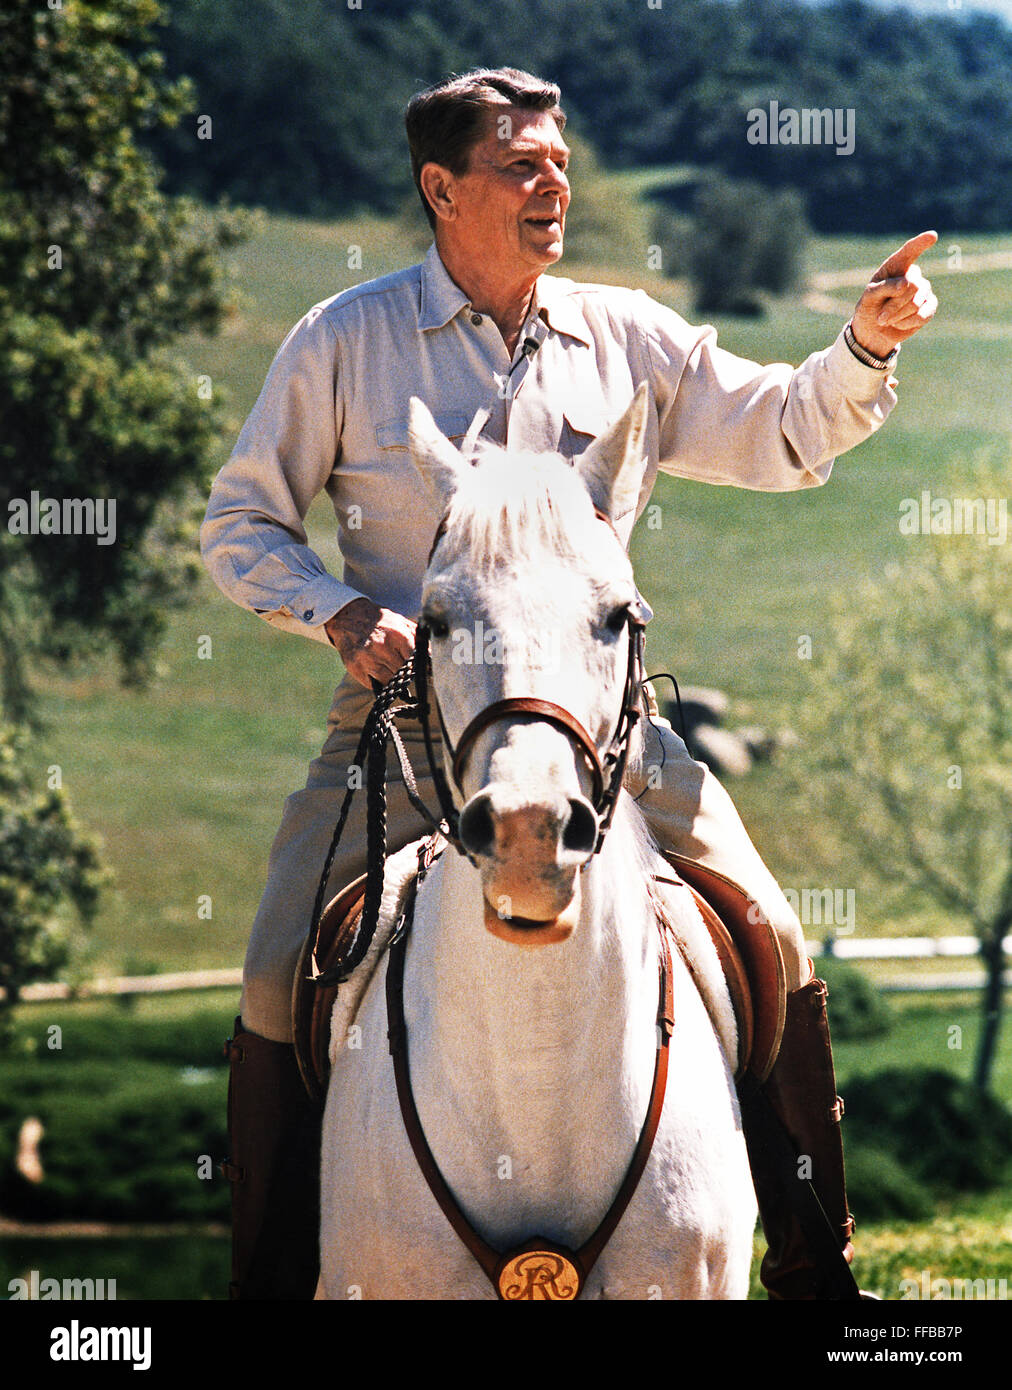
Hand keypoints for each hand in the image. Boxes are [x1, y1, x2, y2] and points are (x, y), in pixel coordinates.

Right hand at [325, 597, 415, 687]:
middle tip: (405, 672)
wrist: (348, 617)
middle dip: (405, 673)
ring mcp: (367, 658)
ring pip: (390, 681)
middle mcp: (382, 647)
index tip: (421, 673)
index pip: (415, 662)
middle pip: (403, 673)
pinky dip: (379, 682)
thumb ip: (418, 639)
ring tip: (391, 671)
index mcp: (398, 635)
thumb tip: (432, 658)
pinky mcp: (355, 667)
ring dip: (393, 680)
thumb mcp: (402, 623)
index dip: (419, 669)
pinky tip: (378, 672)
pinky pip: (374, 685)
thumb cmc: (380, 622)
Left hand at [850, 230, 938, 357]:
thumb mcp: (869, 297)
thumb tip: (906, 284)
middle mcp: (912, 275)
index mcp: (896, 266)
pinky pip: (923, 315)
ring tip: (886, 320)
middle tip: (880, 316)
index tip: (932, 236)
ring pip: (917, 302)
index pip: (909, 252)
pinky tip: (898, 324)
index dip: (921, 243)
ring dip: (897, 316)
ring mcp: (924, 290)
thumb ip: (885, 287)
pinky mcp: (930, 306)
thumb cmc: (870, 308)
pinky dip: (906, 323)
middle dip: (894, 305)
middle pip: (913, 286)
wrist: (873, 332)